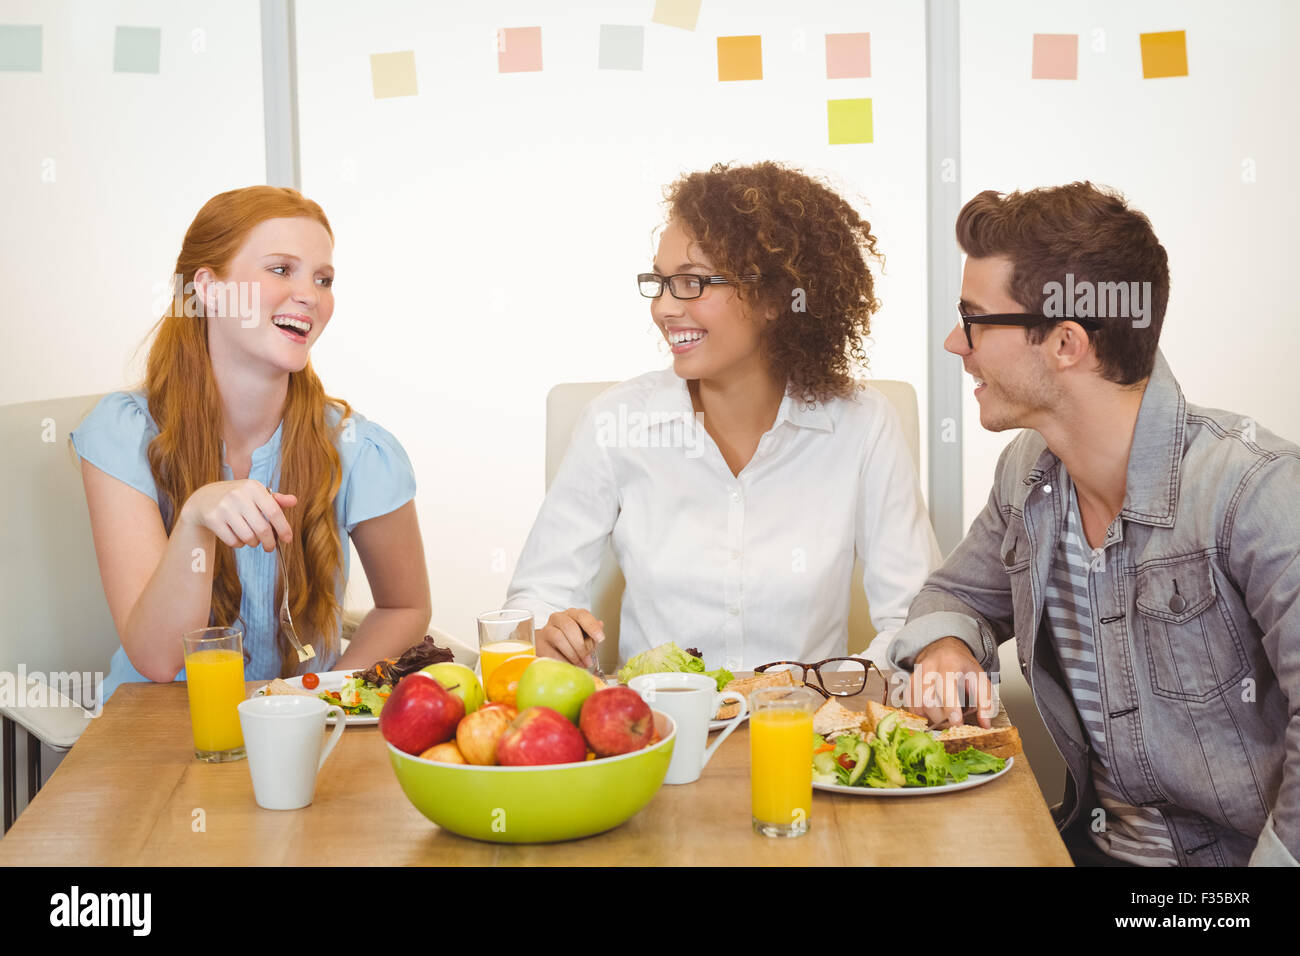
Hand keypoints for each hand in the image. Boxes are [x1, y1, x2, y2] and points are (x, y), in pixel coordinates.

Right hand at [178, 480, 296, 551]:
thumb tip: (294, 501)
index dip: (283, 528)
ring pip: (248, 537)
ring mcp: (224, 507)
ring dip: (254, 543)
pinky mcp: (213, 519)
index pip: (274, 511)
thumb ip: (275, 499)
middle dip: (269, 542)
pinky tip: (239, 538)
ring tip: (254, 540)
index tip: (288, 539)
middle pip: (262, 528)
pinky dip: (240, 544)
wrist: (204, 499)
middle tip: (270, 547)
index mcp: (253, 487)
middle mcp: (238, 495)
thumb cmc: (238, 498)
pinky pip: (233, 541)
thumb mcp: (255, 493)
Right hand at [536, 608, 603, 666]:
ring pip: (559, 637)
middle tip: (588, 659)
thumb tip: (600, 625)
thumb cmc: (570, 640)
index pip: (582, 615)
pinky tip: (570, 666)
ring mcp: (547, 629)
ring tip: (580, 664)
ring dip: (572, 653)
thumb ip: (592, 633)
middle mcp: (558, 618)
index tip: (600, 638)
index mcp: (572, 614)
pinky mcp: (540, 643)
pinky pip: (551, 651)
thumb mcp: (585, 636)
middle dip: (581, 645)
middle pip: (569, 626)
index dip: (592, 626)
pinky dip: (563, 660)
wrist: (549, 645)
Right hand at [904, 636, 993, 729]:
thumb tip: (985, 724)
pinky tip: (934, 713)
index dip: (950, 708)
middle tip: (954, 722)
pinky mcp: (909, 685)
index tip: (957, 723)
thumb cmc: (962, 666)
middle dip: (942, 718)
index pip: (945, 687)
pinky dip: (923, 716)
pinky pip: (912, 707)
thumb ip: (985, 702)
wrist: (943, 650)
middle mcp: (928, 668)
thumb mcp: (980, 679)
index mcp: (949, 664)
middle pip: (928, 700)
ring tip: (945, 717)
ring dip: (932, 719)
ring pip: (918, 706)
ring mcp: (916, 677)